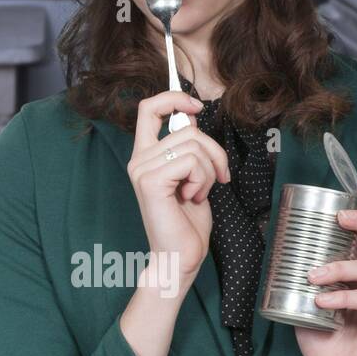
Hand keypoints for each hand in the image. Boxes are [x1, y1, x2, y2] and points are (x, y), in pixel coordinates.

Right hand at [127, 90, 229, 284]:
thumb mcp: (192, 176)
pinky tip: (193, 198)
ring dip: (208, 170)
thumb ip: (188, 148)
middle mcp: (139, 160)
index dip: (174, 98)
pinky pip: (190, 161)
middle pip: (187, 129)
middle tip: (218, 178)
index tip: (195, 108)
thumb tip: (192, 119)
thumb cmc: (186, 224)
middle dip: (214, 152)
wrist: (179, 257)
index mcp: (146, 156)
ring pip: (193, 144)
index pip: (148, 108)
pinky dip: (202, 180)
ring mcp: (142, 170)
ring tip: (199, 193)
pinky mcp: (151, 181)